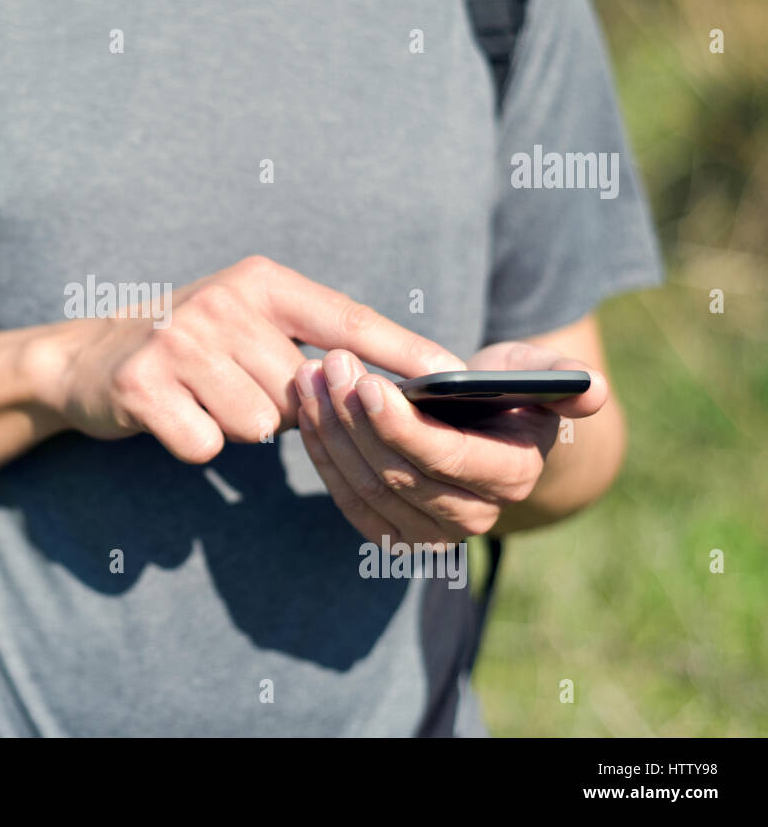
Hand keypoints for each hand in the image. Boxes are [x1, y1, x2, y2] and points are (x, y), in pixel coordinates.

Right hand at [31, 256, 463, 463]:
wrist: (85, 359)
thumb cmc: (188, 348)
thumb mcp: (247, 323)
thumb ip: (307, 345)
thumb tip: (387, 390)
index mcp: (260, 281)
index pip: (348, 320)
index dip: (403, 351)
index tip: (456, 376)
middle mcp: (222, 301)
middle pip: (301, 394)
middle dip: (280, 407)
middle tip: (234, 386)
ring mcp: (178, 340)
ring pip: (258, 425)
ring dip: (236, 426)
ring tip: (202, 398)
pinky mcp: (141, 385)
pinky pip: (207, 445)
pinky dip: (194, 443)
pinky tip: (172, 415)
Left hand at [294, 340, 607, 547]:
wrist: (480, 427)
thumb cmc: (508, 389)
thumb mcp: (537, 372)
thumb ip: (564, 378)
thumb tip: (593, 388)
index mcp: (513, 476)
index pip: (448, 459)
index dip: (403, 426)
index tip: (366, 383)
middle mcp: (474, 518)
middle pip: (398, 474)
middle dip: (355, 419)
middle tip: (327, 366)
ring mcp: (430, 534)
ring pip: (365, 487)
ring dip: (329, 432)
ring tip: (309, 378)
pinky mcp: (392, 534)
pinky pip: (346, 498)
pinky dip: (322, 453)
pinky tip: (306, 409)